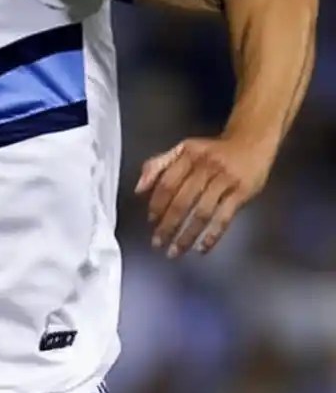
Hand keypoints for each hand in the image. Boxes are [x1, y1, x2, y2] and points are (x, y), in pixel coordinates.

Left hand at [134, 135, 272, 258]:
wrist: (253, 141)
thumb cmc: (212, 151)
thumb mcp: (184, 150)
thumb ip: (158, 165)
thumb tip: (138, 189)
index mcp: (188, 156)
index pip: (167, 183)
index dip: (157, 204)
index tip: (151, 221)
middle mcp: (206, 167)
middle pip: (182, 201)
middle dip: (168, 225)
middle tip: (158, 243)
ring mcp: (225, 180)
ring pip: (202, 212)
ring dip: (187, 234)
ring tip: (175, 251)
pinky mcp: (242, 192)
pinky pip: (225, 217)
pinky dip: (213, 234)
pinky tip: (203, 248)